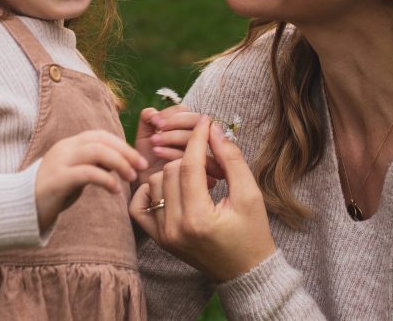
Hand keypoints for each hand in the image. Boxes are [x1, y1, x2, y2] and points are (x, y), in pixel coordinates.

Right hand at [34, 129, 147, 231]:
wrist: (22, 209)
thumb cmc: (55, 192)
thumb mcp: (77, 174)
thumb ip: (94, 164)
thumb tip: (120, 161)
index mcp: (69, 144)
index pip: (101, 135)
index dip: (123, 145)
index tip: (140, 161)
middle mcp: (64, 148)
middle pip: (102, 141)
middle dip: (126, 153)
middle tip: (141, 168)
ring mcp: (59, 162)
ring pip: (96, 152)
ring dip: (119, 163)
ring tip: (130, 178)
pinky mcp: (57, 180)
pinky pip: (86, 173)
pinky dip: (105, 179)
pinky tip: (114, 190)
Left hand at [130, 116, 275, 281]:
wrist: (245, 271)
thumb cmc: (253, 233)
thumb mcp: (250, 194)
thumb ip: (231, 160)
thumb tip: (214, 129)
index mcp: (199, 219)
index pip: (190, 165)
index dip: (198, 138)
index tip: (205, 122)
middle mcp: (174, 229)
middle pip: (171, 170)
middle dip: (190, 157)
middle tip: (210, 160)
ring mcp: (163, 235)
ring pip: (155, 182)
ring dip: (174, 171)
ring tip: (197, 177)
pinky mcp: (158, 238)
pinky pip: (139, 205)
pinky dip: (151, 191)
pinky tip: (171, 188)